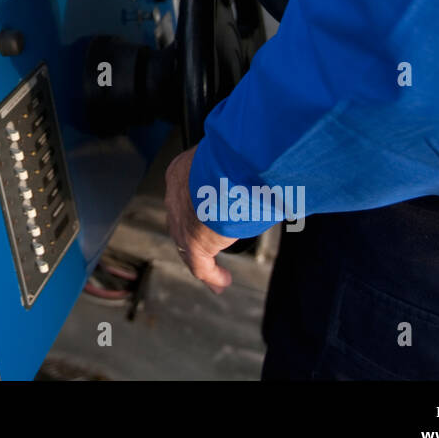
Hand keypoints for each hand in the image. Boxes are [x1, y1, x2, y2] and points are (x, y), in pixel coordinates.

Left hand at [163, 145, 237, 293]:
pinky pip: (199, 265)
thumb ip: (240, 165)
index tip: (207, 212)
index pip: (185, 192)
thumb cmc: (234, 157)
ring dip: (202, 257)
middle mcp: (175, 195)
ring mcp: (180, 221)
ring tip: (215, 271)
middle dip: (194, 231)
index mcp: (181, 171)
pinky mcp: (192, 243)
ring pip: (187, 244)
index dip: (196, 204)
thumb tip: (263, 167)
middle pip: (182, 218)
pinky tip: (221, 282)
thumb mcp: (232, 156)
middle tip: (209, 241)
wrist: (225, 171)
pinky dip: (211, 275)